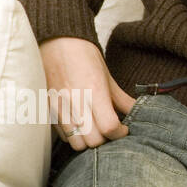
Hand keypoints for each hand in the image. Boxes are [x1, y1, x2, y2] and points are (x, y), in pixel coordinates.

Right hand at [38, 36, 134, 151]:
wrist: (57, 43)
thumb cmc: (85, 58)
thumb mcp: (108, 77)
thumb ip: (122, 99)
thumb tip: (139, 112)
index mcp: (94, 92)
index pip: (109, 127)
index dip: (120, 133)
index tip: (124, 129)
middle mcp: (75, 102)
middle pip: (93, 141)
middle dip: (105, 140)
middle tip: (110, 131)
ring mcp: (59, 108)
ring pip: (76, 143)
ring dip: (88, 142)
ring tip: (95, 132)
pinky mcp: (47, 111)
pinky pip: (62, 136)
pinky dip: (73, 137)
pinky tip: (80, 127)